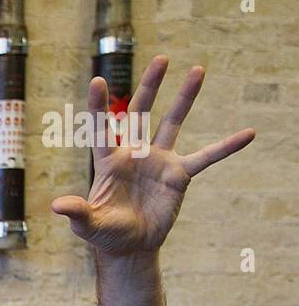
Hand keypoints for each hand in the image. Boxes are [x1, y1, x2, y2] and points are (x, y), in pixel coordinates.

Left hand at [50, 55, 254, 257]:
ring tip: (198, 70)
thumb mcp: (88, 224)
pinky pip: (206, 158)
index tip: (96, 80)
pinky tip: (248, 133)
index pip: (101, 128)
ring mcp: (158, 161)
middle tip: (161, 59)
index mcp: (108, 162)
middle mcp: (134, 154)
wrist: (130, 246)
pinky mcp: (179, 176)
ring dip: (185, 97)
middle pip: (141, 112)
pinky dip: (226, 147)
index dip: (99, 106)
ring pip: (172, 122)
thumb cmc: (104, 233)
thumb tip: (57, 206)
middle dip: (150, 86)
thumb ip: (77, 212)